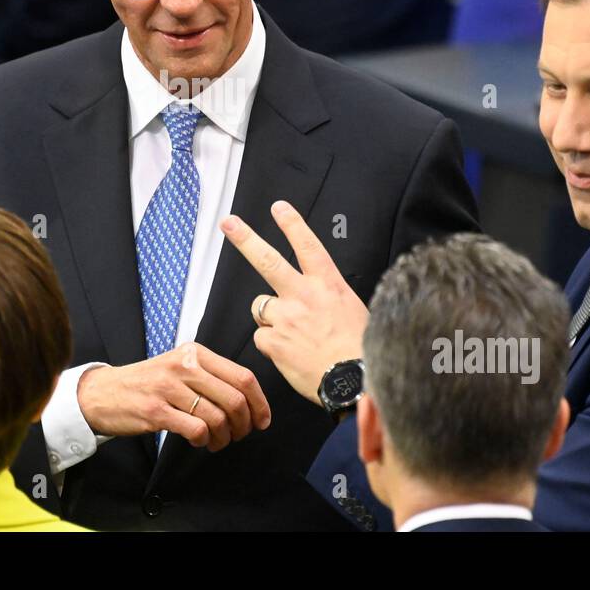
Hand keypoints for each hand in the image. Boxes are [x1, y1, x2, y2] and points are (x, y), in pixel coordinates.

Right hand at [77, 342, 270, 450]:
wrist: (103, 392)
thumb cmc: (147, 383)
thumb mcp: (180, 365)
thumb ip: (210, 375)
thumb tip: (249, 399)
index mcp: (195, 352)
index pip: (242, 376)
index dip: (259, 403)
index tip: (262, 420)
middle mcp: (184, 365)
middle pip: (234, 399)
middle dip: (243, 425)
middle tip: (239, 435)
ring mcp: (169, 387)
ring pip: (217, 417)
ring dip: (223, 437)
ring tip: (216, 442)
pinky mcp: (156, 410)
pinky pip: (196, 429)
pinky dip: (203, 440)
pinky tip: (198, 441)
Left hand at [220, 200, 368, 405]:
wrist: (355, 382)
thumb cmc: (361, 350)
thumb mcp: (355, 311)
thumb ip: (328, 298)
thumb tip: (319, 299)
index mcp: (328, 285)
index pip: (308, 245)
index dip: (292, 224)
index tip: (279, 207)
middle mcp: (304, 295)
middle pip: (268, 261)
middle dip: (246, 239)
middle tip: (229, 222)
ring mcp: (286, 317)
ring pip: (261, 307)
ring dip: (270, 317)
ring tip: (293, 335)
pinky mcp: (273, 341)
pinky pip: (262, 338)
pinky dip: (272, 345)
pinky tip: (291, 354)